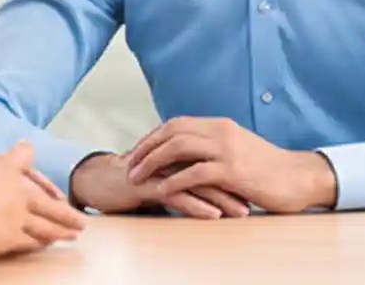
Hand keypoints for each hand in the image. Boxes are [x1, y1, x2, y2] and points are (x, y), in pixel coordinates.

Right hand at [0, 95, 87, 258]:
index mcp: (4, 169)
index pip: (21, 155)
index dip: (24, 152)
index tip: (27, 148)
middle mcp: (18, 193)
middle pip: (47, 200)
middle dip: (63, 208)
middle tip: (79, 215)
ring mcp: (19, 217)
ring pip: (47, 223)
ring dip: (62, 227)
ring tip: (76, 230)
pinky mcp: (14, 239)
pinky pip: (33, 241)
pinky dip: (43, 242)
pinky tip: (50, 244)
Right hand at [69, 152, 249, 218]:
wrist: (101, 180)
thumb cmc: (138, 178)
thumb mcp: (169, 173)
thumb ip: (191, 172)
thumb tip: (219, 182)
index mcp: (182, 150)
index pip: (218, 158)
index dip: (240, 172)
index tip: (263, 188)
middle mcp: (174, 156)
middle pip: (213, 167)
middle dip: (239, 185)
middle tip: (262, 200)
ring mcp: (160, 169)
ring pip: (198, 181)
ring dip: (223, 197)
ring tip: (243, 212)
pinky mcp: (147, 183)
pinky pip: (176, 194)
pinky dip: (197, 204)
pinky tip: (213, 214)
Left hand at [124, 117, 337, 213]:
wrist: (299, 178)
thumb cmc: (269, 170)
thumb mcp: (238, 150)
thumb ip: (214, 148)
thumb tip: (188, 156)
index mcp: (220, 125)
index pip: (176, 124)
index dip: (153, 137)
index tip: (137, 151)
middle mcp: (220, 131)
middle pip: (171, 132)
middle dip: (145, 147)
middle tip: (128, 163)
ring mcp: (226, 149)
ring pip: (178, 148)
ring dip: (152, 162)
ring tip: (136, 176)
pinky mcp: (232, 170)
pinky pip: (194, 173)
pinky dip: (174, 181)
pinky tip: (161, 191)